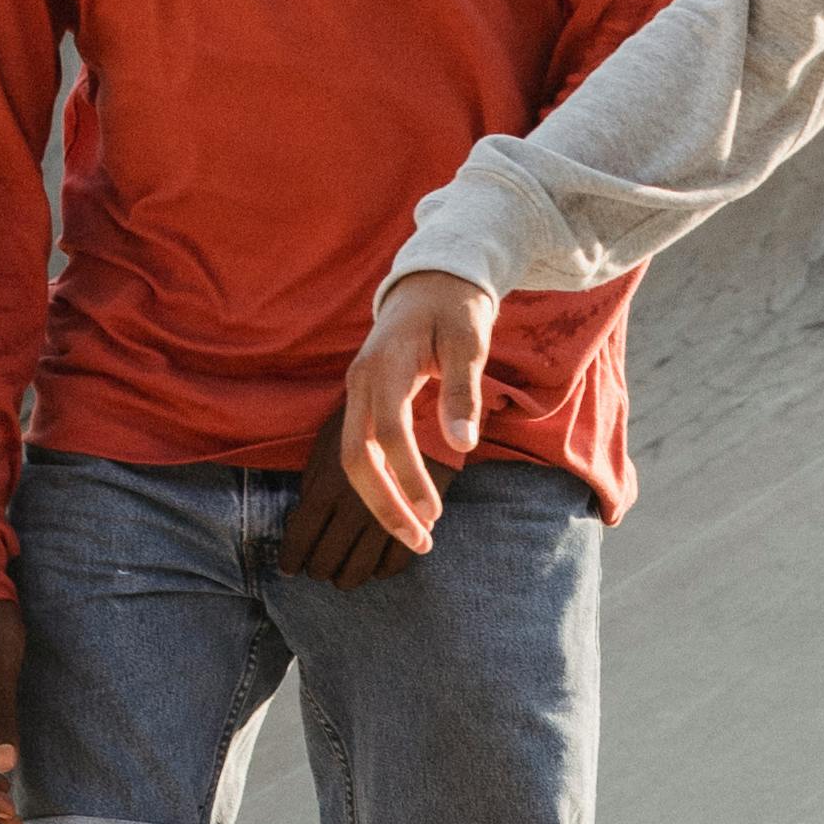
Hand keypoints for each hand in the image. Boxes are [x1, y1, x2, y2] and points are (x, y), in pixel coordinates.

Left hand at [280, 395, 411, 589]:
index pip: (302, 530)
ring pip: (360, 566)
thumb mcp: (331, 441)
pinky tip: (377, 569)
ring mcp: (386, 516)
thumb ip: (314, 478)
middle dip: (319, 570)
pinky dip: (384, 571)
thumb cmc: (371, 421)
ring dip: (350, 577)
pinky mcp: (417, 521)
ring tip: (345, 578)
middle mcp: (354, 503)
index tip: (288, 568)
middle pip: (328, 555)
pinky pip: (396, 563)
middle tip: (318, 573)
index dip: (293, 554)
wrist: (426, 409)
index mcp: (329, 481)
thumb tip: (299, 518)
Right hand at [336, 271, 498, 558]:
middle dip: (385, 504)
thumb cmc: (455, 308)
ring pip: (354, 459)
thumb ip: (462, 392)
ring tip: (416, 537)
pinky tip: (403, 508)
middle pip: (357, 457)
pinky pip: (361, 451)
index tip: (435, 512)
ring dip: (380, 502)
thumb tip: (462, 445)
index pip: (390, 431)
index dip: (410, 475)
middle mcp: (360, 381)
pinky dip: (378, 484)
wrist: (430, 280)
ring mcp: (356, 392)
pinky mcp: (363, 401)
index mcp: (385, 365)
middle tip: (422, 543)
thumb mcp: (469, 342)